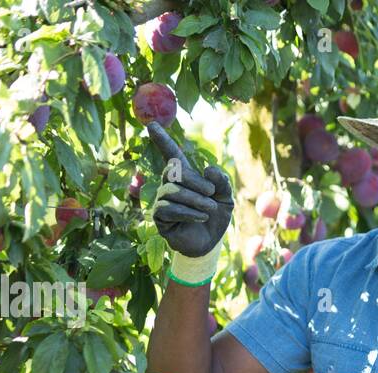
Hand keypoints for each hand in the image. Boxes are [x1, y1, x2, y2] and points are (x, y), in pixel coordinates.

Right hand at [146, 121, 232, 280]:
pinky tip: (201, 217)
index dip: (162, 140)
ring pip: (172, 191)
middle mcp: (170, 185)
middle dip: (195, 181)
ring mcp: (162, 201)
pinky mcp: (160, 218)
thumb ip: (221, 182)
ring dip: (195, 199)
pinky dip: (188, 212)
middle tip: (212, 194)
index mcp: (185, 176)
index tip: (152, 124)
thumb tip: (208, 169)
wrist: (210, 242)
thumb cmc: (215, 216)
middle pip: (174, 171)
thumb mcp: (225, 197)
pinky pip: (168, 208)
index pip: (170, 153)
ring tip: (210, 208)